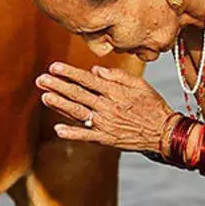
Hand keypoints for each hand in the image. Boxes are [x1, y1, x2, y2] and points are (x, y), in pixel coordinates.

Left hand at [35, 62, 173, 152]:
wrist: (164, 132)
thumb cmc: (152, 105)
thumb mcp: (139, 84)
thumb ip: (116, 76)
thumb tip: (95, 70)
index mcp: (114, 91)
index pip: (87, 80)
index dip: (69, 73)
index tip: (53, 67)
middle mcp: (107, 106)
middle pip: (78, 94)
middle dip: (57, 86)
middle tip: (40, 79)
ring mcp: (105, 123)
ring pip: (78, 112)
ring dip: (59, 104)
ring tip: (44, 96)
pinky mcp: (106, 138)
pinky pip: (86, 136)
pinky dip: (71, 133)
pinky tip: (57, 129)